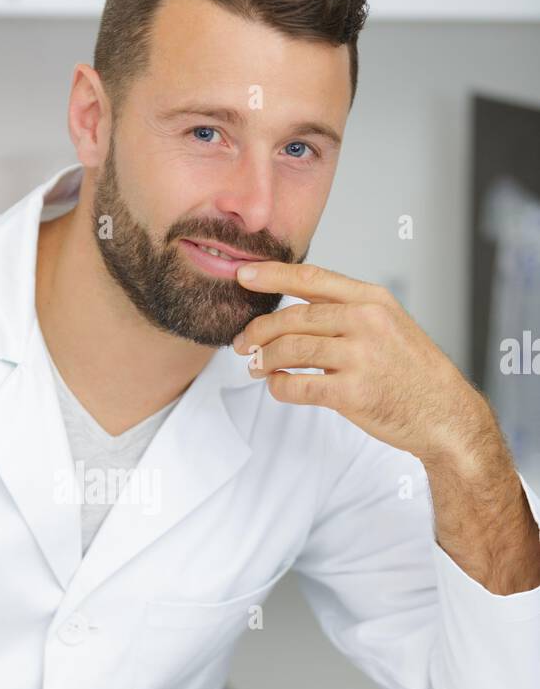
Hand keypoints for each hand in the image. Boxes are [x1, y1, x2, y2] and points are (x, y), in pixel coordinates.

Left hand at [232, 262, 489, 465]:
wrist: (445, 413)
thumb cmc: (412, 371)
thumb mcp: (389, 324)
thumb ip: (347, 312)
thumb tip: (294, 310)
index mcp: (373, 300)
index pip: (312, 279)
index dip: (272, 275)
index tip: (243, 275)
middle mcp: (366, 322)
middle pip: (293, 317)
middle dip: (259, 330)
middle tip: (242, 342)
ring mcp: (360, 357)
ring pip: (290, 350)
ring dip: (264, 359)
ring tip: (255, 366)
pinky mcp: (352, 393)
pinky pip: (297, 386)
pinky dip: (279, 387)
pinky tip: (277, 386)